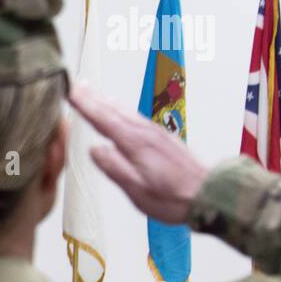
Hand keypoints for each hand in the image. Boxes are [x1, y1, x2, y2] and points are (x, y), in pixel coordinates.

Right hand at [69, 83, 207, 224]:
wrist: (210, 193)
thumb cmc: (174, 197)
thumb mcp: (138, 190)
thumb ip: (114, 168)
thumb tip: (94, 150)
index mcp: (135, 144)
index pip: (104, 119)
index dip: (85, 104)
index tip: (69, 91)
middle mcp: (145, 133)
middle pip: (113, 109)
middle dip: (92, 96)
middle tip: (75, 84)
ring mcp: (155, 133)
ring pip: (124, 111)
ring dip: (105, 100)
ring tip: (90, 91)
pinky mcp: (161, 137)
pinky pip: (134, 116)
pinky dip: (120, 108)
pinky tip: (118, 110)